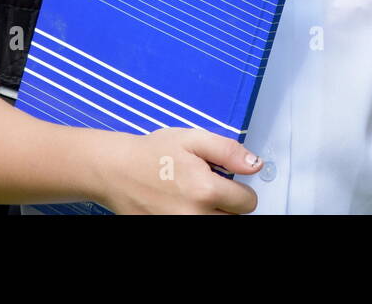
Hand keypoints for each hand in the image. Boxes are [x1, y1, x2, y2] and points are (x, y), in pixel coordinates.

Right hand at [89, 127, 261, 213]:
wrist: (116, 170)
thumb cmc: (153, 153)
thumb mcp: (194, 139)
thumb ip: (229, 152)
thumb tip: (255, 165)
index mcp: (206, 191)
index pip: (249, 203)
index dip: (240, 189)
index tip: (225, 181)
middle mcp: (195, 217)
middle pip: (233, 219)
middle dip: (226, 204)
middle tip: (206, 188)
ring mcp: (180, 228)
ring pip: (216, 226)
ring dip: (212, 214)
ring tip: (194, 197)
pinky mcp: (168, 232)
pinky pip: (195, 230)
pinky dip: (194, 219)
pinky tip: (181, 206)